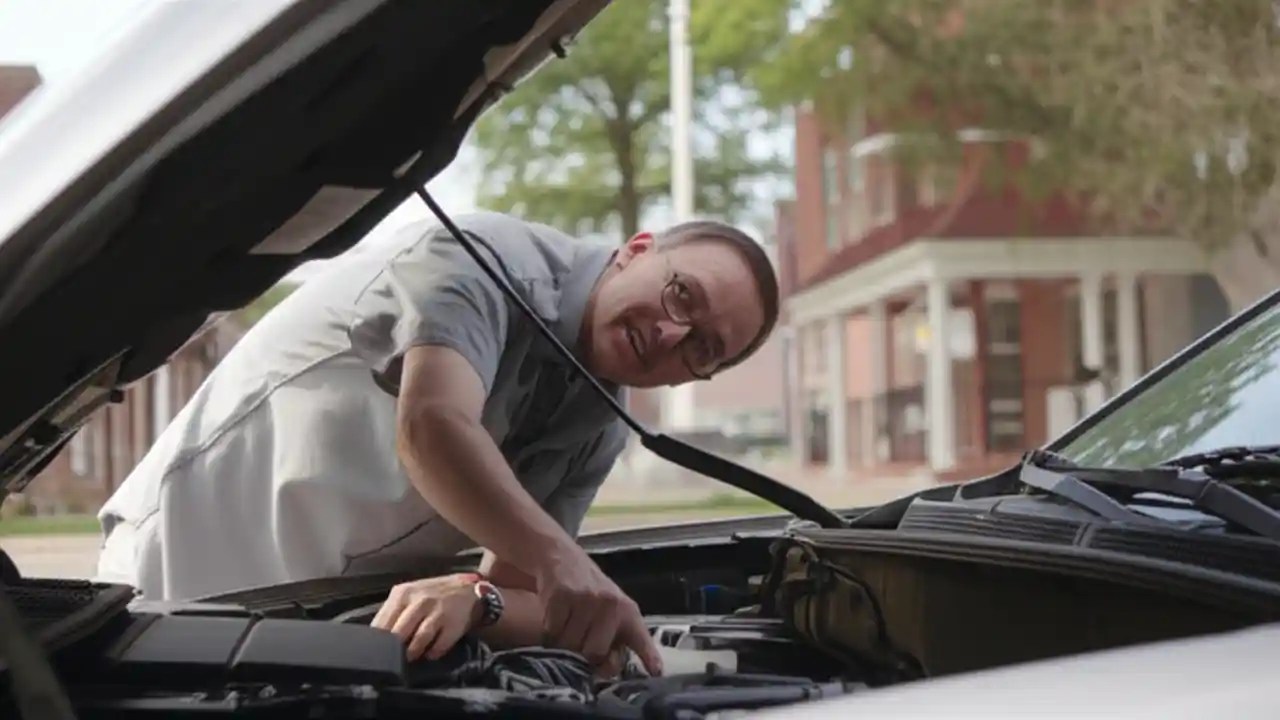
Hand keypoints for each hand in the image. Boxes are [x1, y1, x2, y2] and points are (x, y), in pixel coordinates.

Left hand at [371, 574, 480, 660]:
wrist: (468, 588)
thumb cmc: (432, 593)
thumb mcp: (410, 594)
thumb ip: (393, 611)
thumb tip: (376, 638)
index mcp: (403, 593)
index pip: (382, 622)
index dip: (377, 640)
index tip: (376, 650)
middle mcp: (420, 601)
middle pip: (398, 633)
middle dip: (393, 649)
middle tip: (391, 658)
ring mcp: (438, 613)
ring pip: (418, 641)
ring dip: (412, 653)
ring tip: (409, 658)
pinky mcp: (453, 625)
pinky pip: (438, 647)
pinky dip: (432, 654)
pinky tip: (429, 653)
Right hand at [537, 546, 662, 675]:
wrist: (562, 558)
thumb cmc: (590, 595)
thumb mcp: (611, 612)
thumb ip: (615, 640)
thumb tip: (606, 669)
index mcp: (628, 612)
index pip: (640, 638)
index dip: (648, 656)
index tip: (656, 671)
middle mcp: (612, 605)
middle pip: (594, 654)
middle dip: (582, 654)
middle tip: (579, 640)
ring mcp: (587, 599)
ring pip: (569, 646)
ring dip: (563, 643)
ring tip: (567, 625)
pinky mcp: (562, 595)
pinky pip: (551, 633)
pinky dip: (549, 632)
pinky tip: (555, 618)